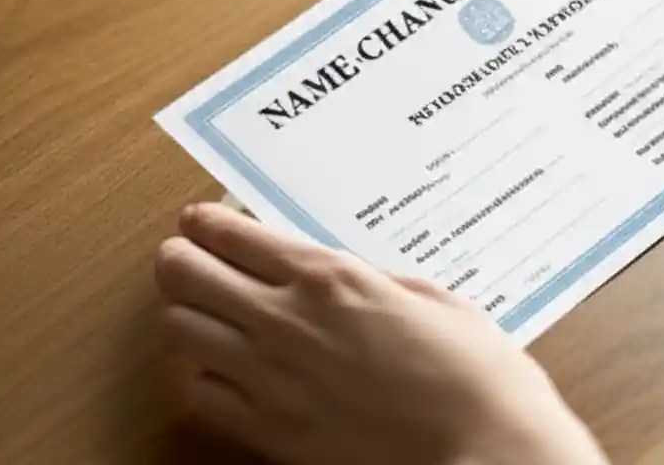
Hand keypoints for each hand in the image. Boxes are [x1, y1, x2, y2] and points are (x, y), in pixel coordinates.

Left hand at [154, 203, 606, 464]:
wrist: (485, 448)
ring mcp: (271, 379)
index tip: (200, 221)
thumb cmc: (475, 373)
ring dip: (188, 314)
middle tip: (190, 258)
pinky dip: (208, 377)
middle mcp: (287, 321)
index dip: (205, 223)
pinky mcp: (269, 432)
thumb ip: (372, 281)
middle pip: (183, 273)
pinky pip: (201, 393)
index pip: (232, 234)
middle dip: (180, 259)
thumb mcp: (430, 298)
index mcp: (331, 278)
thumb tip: (345, 279)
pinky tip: (232, 371)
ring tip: (208, 312)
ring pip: (178, 330)